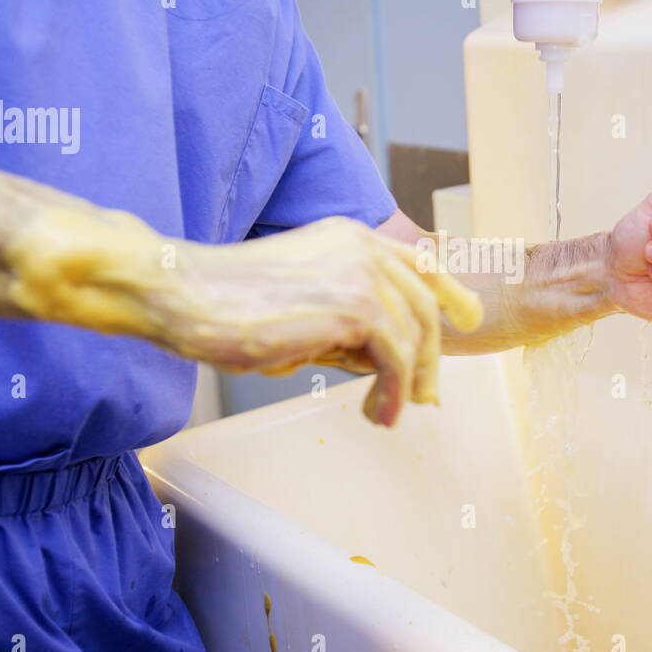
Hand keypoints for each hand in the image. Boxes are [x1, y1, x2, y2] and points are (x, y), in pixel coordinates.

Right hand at [6, 210, 481, 427]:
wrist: (185, 294)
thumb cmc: (227, 305)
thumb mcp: (300, 301)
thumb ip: (344, 319)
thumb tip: (383, 363)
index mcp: (349, 237)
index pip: (420, 261)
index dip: (448, 292)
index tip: (466, 318)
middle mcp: (363, 247)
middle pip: (424, 305)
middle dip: (431, 356)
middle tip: (426, 397)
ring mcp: (362, 273)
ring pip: (414, 336)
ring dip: (406, 384)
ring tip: (385, 413)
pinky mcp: (355, 307)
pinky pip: (396, 359)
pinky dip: (392, 394)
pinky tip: (376, 414)